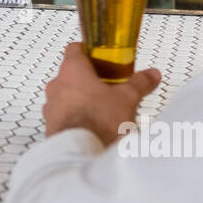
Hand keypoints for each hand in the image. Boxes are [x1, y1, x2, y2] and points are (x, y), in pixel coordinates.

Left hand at [43, 42, 161, 144]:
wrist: (82, 153)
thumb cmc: (99, 120)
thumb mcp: (127, 98)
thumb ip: (139, 83)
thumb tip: (152, 74)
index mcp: (72, 70)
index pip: (74, 49)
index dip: (88, 50)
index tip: (100, 56)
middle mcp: (56, 85)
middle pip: (71, 74)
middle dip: (89, 79)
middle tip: (107, 85)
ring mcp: (50, 106)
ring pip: (65, 96)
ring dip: (81, 99)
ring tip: (102, 109)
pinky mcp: (50, 125)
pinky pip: (63, 115)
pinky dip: (75, 116)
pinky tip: (92, 126)